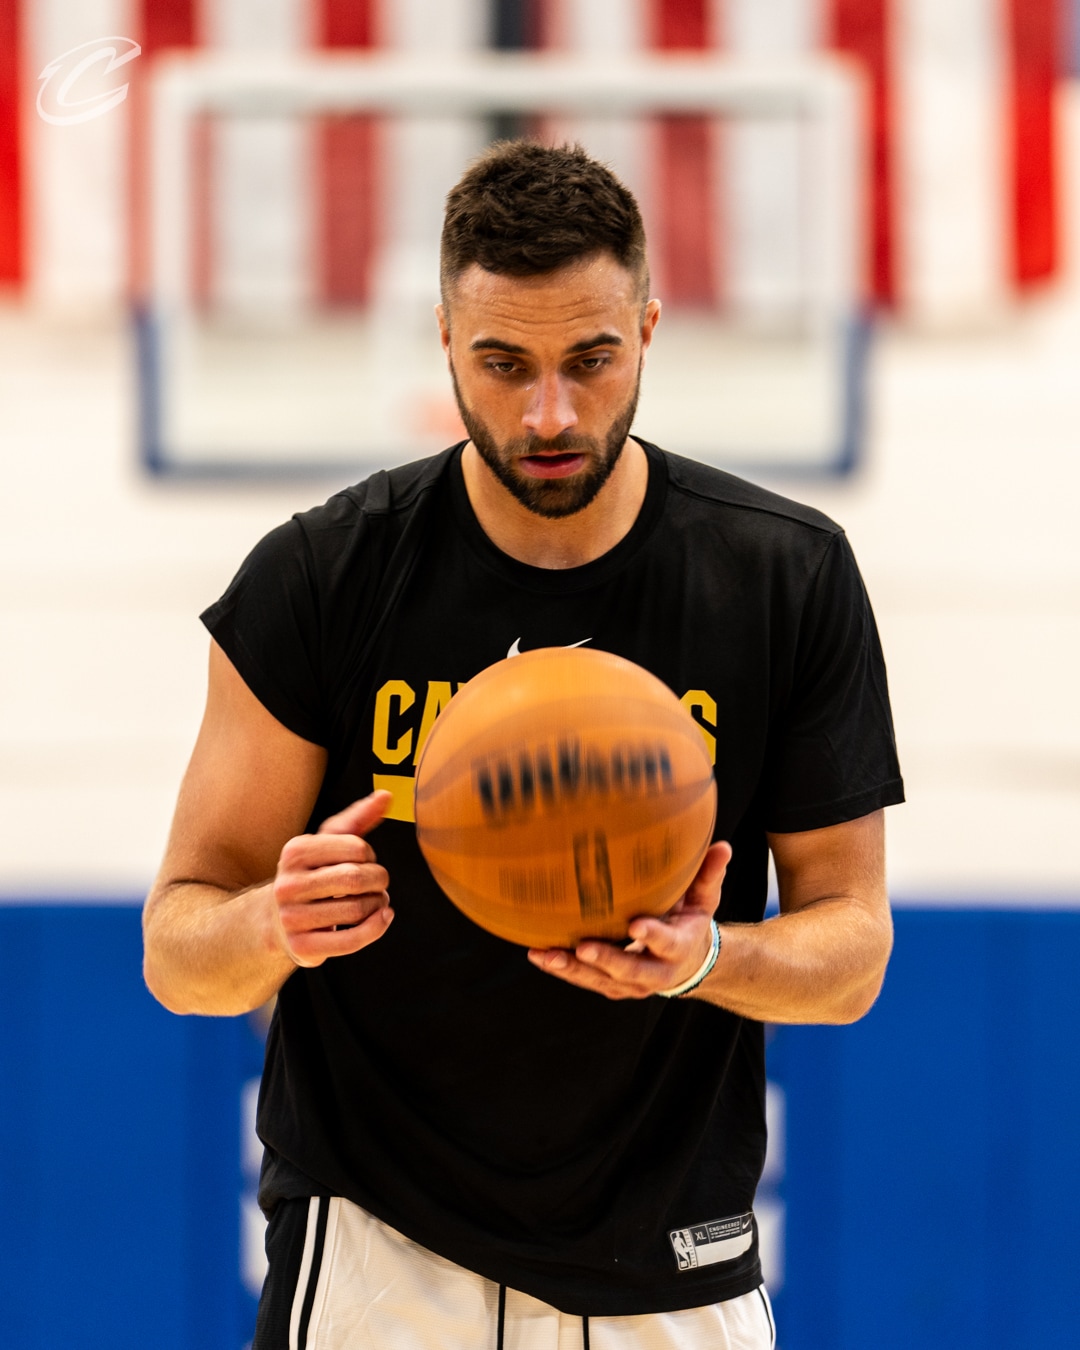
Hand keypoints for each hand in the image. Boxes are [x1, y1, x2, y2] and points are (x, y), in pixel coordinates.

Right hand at [270, 791, 393, 967]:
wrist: (278, 920)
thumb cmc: (313, 874)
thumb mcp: (328, 843)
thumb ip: (358, 819)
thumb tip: (387, 795)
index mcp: (295, 851)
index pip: (357, 848)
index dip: (371, 855)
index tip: (364, 861)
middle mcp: (287, 884)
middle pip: (357, 879)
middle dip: (379, 880)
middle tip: (378, 883)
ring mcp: (292, 918)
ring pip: (358, 910)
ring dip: (379, 905)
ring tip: (374, 901)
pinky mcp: (302, 948)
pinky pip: (352, 940)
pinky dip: (377, 928)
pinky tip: (381, 918)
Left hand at [526, 842, 732, 999]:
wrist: (688, 962)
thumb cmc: (690, 920)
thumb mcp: (703, 899)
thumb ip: (708, 874)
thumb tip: (723, 846)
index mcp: (679, 947)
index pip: (667, 943)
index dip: (652, 935)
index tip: (635, 924)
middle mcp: (656, 972)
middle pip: (629, 969)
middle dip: (605, 959)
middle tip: (582, 947)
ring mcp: (631, 984)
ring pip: (600, 980)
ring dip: (572, 969)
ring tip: (545, 955)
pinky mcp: (611, 986)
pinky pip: (585, 980)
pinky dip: (562, 969)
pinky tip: (538, 955)